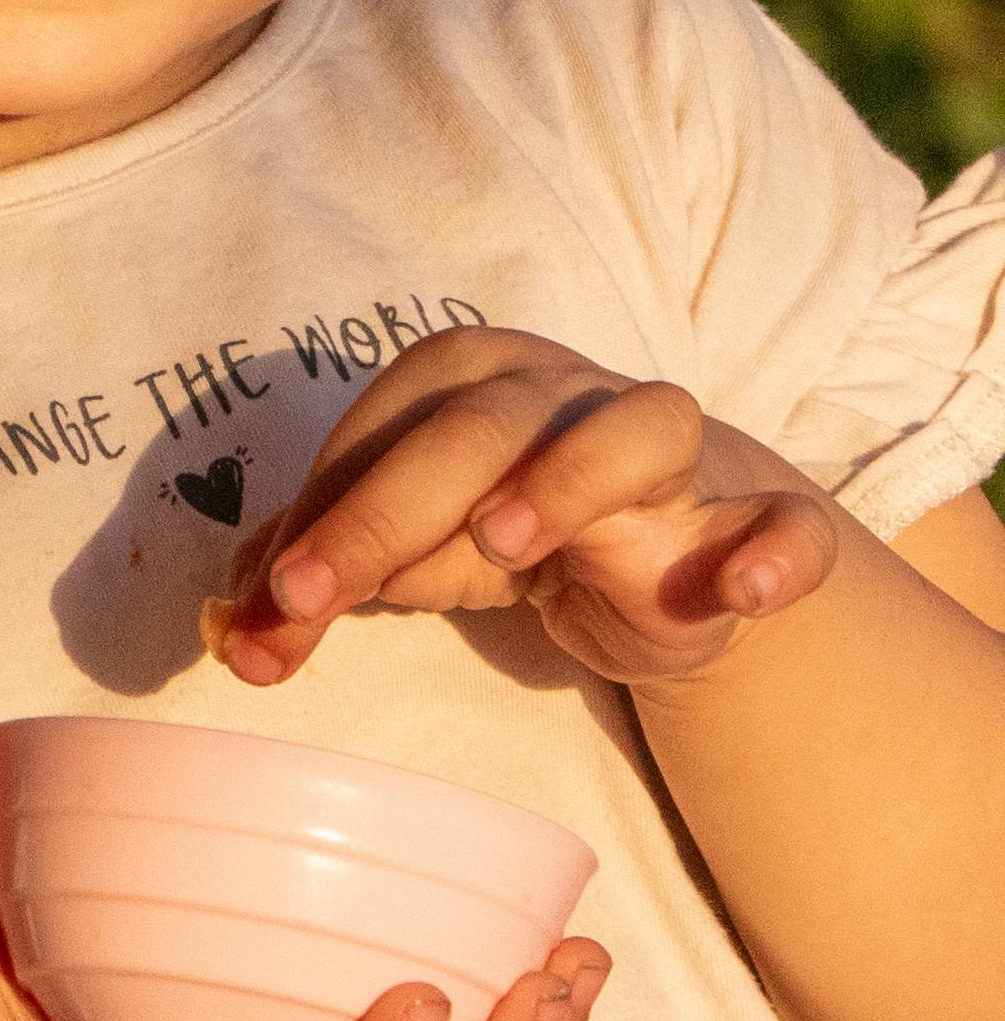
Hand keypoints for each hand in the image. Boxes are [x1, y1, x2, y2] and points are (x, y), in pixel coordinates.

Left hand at [205, 326, 837, 692]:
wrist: (669, 547)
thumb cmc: (508, 524)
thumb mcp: (407, 552)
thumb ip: (316, 589)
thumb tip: (233, 643)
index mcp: (466, 377)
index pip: (379, 436)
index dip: (320, 518)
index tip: (273, 606)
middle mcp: (564, 393)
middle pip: (473, 430)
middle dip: (385, 511)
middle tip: (311, 594)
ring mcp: (666, 449)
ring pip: (634, 430)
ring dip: (566, 477)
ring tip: (502, 541)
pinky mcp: (754, 520)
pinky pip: (787, 523)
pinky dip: (772, 550)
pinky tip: (737, 591)